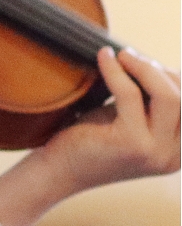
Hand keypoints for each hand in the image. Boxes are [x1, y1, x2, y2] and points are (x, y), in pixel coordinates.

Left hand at [0, 47, 179, 225]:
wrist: (57, 170)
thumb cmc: (88, 140)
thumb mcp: (128, 120)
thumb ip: (147, 101)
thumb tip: (155, 62)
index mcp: (177, 151)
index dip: (171, 78)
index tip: (147, 62)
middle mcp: (172, 156)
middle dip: (159, 71)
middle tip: (130, 56)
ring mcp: (154, 152)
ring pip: (167, 96)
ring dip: (144, 68)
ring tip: (120, 55)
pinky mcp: (130, 144)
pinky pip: (130, 94)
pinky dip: (117, 71)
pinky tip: (104, 57)